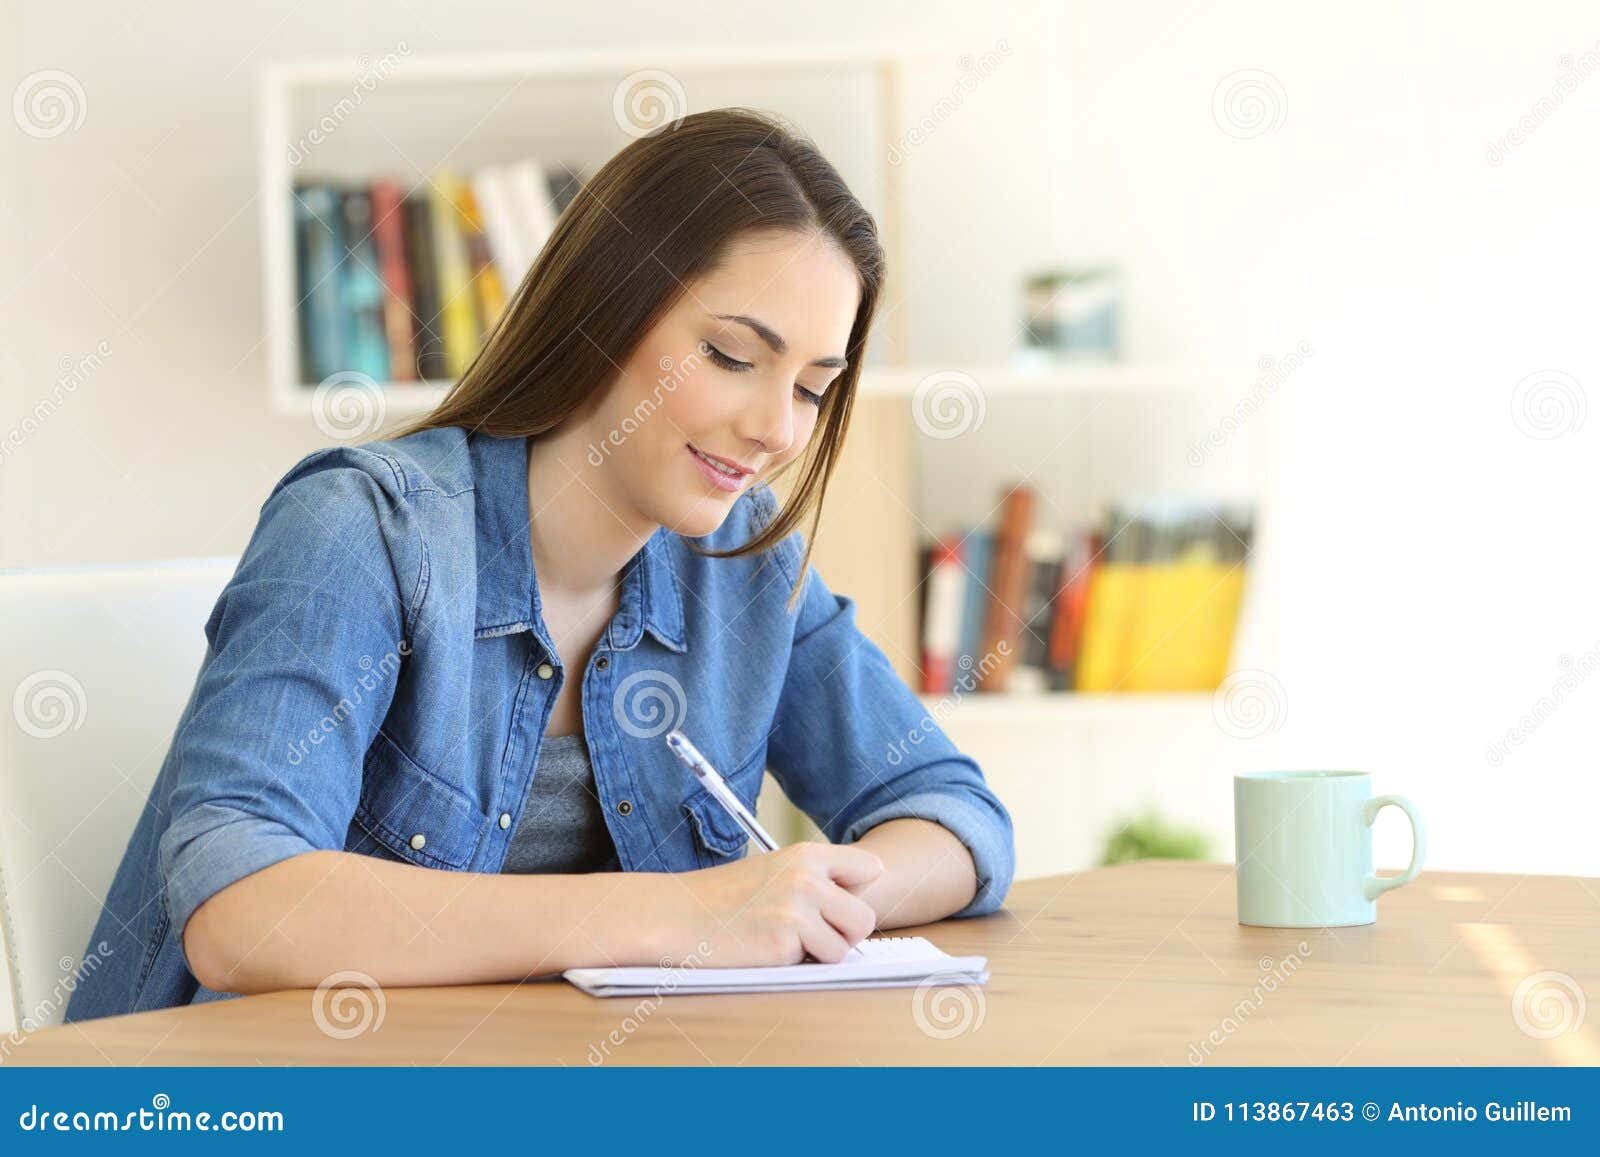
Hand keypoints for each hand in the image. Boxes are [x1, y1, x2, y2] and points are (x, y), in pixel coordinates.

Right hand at [651, 842, 883, 967]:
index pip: (868, 868)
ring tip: (784, 943)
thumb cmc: (723, 899)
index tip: (838, 907)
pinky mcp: (785, 942)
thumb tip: (857, 906)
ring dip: (821, 953)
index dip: (856, 894)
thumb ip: (813, 880)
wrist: (677, 915)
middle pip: (865, 917)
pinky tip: (769, 951)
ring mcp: (797, 909)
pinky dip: (799, 965)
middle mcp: (807, 877)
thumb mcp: (772, 871)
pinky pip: (819, 964)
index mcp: (806, 855)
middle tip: (812, 937)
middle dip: (845, 934)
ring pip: (845, 946)